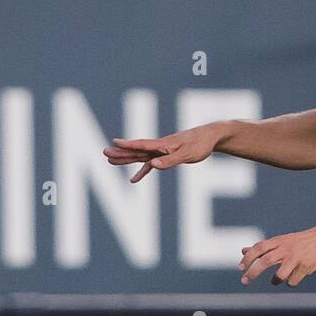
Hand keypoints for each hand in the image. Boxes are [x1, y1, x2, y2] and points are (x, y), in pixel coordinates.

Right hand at [102, 125, 222, 182]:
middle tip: (104, 153)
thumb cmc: (200, 144)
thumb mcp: (186, 154)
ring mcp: (162, 151)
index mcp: (163, 144)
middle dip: (121, 152)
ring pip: (140, 155)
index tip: (114, 142)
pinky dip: (142, 171)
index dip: (129, 144)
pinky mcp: (167, 155)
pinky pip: (151, 163)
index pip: (142, 144)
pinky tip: (134, 179)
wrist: (210, 136)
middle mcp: (159, 147)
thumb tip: (152, 165)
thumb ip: (170, 160)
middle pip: (137, 150)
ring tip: (110, 160)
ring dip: (126, 158)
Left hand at [239, 229, 315, 286]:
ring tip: (276, 280)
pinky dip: (290, 282)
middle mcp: (286, 249)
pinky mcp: (306, 267)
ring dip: (275, 280)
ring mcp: (296, 258)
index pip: (259, 247)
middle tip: (244, 280)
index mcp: (279, 241)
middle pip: (265, 261)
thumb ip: (263, 247)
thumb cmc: (300, 241)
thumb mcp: (281, 241)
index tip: (240, 267)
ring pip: (279, 276)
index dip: (248, 257)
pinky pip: (292, 281)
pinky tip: (295, 276)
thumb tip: (243, 250)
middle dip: (253, 272)